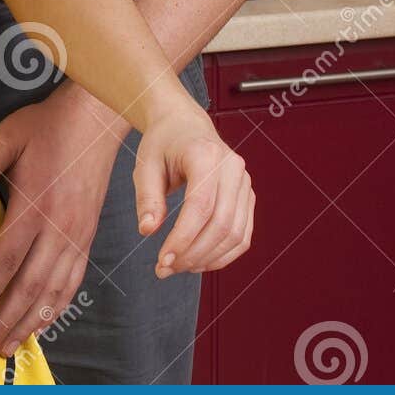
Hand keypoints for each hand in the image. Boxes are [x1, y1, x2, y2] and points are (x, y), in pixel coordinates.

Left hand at [0, 83, 120, 358]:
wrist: (97, 119)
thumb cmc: (50, 126)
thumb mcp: (9, 135)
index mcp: (35, 205)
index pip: (6, 260)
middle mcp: (58, 228)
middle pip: (28, 287)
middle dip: (4, 321)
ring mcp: (76, 235)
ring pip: (52, 292)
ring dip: (29, 323)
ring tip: (9, 346)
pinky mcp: (88, 236)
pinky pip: (73, 282)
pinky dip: (57, 308)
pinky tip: (43, 322)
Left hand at [134, 104, 253, 277]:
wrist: (185, 125)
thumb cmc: (163, 144)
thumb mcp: (145, 164)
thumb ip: (147, 197)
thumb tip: (147, 231)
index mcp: (205, 154)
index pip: (201, 206)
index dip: (183, 238)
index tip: (162, 260)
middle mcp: (232, 168)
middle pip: (221, 224)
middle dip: (193, 254)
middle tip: (165, 269)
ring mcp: (244, 183)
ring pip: (235, 235)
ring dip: (207, 259)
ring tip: (178, 266)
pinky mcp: (248, 197)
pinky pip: (242, 236)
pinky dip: (222, 255)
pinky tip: (198, 261)